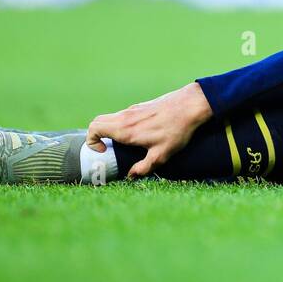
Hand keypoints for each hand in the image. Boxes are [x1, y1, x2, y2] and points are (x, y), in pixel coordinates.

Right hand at [86, 82, 212, 177]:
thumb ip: (144, 167)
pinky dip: (122, 124)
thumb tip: (131, 176)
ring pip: (111, 117)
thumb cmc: (176, 130)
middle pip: (97, 121)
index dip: (91, 141)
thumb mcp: (162, 154)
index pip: (94, 128)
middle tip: (108, 148)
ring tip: (125, 143)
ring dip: (110, 130)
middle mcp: (125, 117)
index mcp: (125, 129)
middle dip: (96, 135)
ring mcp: (133, 109)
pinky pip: (123, 115)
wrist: (191, 105)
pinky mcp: (142, 106)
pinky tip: (140, 134)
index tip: (103, 151)